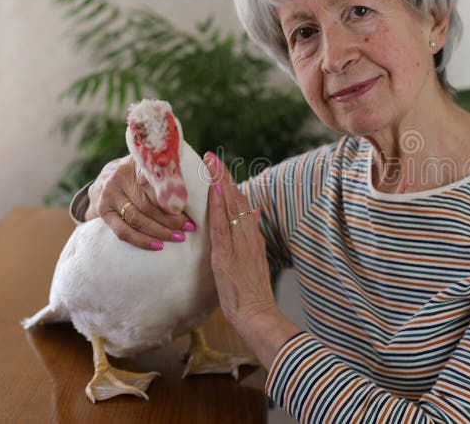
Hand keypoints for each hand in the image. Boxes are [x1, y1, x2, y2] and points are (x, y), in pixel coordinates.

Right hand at [86, 155, 192, 249]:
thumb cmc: (135, 174)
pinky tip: (158, 246)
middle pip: (148, 203)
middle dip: (171, 218)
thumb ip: (164, 172)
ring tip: (179, 237)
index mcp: (135, 163)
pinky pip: (122, 231)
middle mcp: (119, 176)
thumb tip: (194, 184)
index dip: (171, 196)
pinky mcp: (103, 212)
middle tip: (190, 227)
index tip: (187, 207)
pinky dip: (141, 240)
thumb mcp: (147, 166)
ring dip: (160, 231)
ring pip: (137, 218)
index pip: (154, 181)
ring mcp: (109, 195)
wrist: (102, 180)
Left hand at [204, 152, 277, 329]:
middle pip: (235, 199)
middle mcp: (247, 235)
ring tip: (210, 164)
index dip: (229, 184)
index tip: (220, 167)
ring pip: (229, 207)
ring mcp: (238, 244)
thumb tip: (255, 211)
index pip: (241, 203)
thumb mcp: (255, 258)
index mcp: (252, 236)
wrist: (258, 314)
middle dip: (223, 176)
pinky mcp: (227, 256)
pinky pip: (221, 226)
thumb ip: (253, 234)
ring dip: (219, 184)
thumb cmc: (252, 292)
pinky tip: (212, 191)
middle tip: (212, 156)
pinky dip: (217, 206)